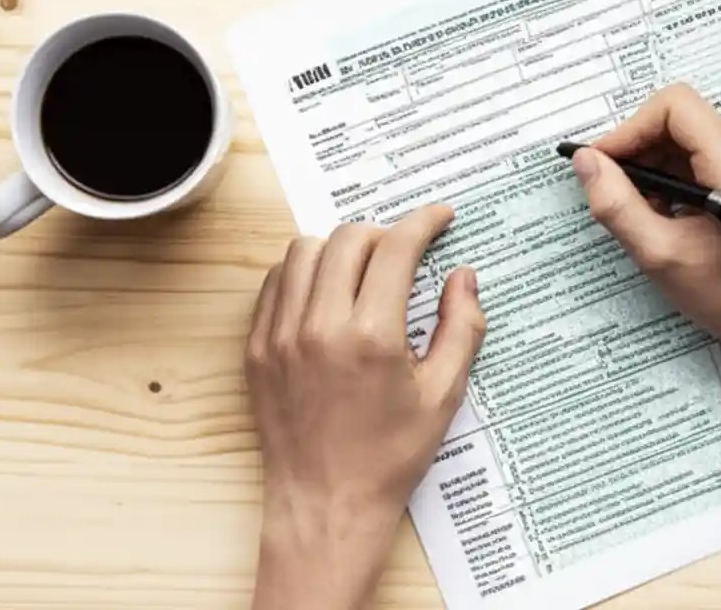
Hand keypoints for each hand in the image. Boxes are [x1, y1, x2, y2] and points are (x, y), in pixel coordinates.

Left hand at [244, 205, 485, 609]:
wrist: (327, 503)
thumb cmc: (390, 456)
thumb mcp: (444, 395)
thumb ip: (461, 327)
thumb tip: (464, 276)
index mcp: (372, 336)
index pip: (396, 248)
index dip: (423, 222)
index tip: (439, 217)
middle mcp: (320, 327)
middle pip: (348, 238)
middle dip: (383, 234)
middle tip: (403, 252)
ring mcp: (281, 336)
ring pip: (303, 251)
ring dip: (338, 248)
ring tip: (362, 271)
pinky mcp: (257, 348)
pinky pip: (274, 284)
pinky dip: (301, 274)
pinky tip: (325, 293)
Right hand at [570, 83, 720, 371]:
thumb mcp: (660, 254)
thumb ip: (616, 204)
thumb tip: (585, 161)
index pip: (673, 106)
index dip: (630, 129)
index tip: (602, 164)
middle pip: (678, 117)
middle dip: (639, 149)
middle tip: (616, 193)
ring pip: (686, 134)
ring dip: (654, 164)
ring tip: (643, 211)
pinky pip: (701, 152)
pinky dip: (673, 174)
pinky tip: (665, 213)